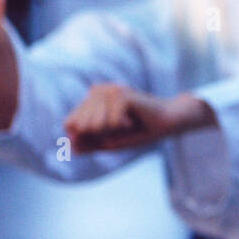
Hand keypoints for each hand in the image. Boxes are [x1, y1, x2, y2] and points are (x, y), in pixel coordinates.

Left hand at [63, 84, 214, 153]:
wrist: (168, 123)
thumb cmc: (140, 131)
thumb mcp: (109, 142)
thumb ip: (88, 144)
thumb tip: (70, 148)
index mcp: (91, 98)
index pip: (70, 124)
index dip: (85, 136)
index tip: (108, 132)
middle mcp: (97, 90)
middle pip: (80, 126)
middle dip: (99, 135)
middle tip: (120, 127)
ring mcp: (109, 90)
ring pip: (94, 126)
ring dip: (112, 131)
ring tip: (127, 122)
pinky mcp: (121, 94)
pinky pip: (110, 124)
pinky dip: (122, 128)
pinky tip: (133, 119)